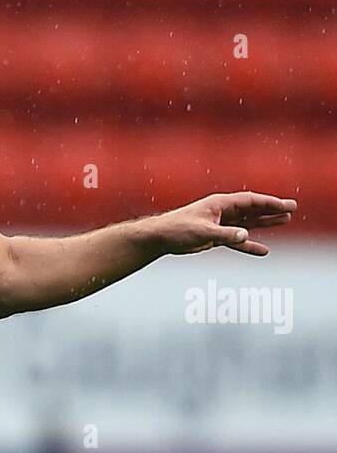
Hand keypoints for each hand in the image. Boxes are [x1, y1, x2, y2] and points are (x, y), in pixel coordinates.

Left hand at [153, 191, 296, 257]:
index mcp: (220, 204)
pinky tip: (263, 251)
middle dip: (272, 209)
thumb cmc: (178, 229)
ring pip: (248, 223)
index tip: (285, 205)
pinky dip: (249, 245)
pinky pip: (237, 241)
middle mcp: (223, 212)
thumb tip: (245, 235)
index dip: (269, 203)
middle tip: (292, 208)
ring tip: (285, 221)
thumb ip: (225, 234)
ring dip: (265, 223)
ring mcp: (220, 224)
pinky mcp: (215, 237)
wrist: (161, 237)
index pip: (250, 201)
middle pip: (252, 209)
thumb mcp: (203, 232)